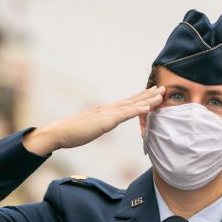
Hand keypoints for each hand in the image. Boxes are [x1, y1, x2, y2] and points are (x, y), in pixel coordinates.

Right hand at [23, 86, 163, 154]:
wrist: (58, 132)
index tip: (152, 92)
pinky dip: (137, 110)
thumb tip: (105, 125)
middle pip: (132, 100)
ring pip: (131, 105)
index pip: (126, 103)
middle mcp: (108, 108)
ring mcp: (107, 113)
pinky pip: (124, 115)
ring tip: (161, 96)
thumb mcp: (91, 128)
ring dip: (148, 100)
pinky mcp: (105, 121)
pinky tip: (148, 107)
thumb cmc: (72, 132)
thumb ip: (100, 125)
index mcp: (105, 111)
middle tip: (163, 89)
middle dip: (149, 95)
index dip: (140, 97)